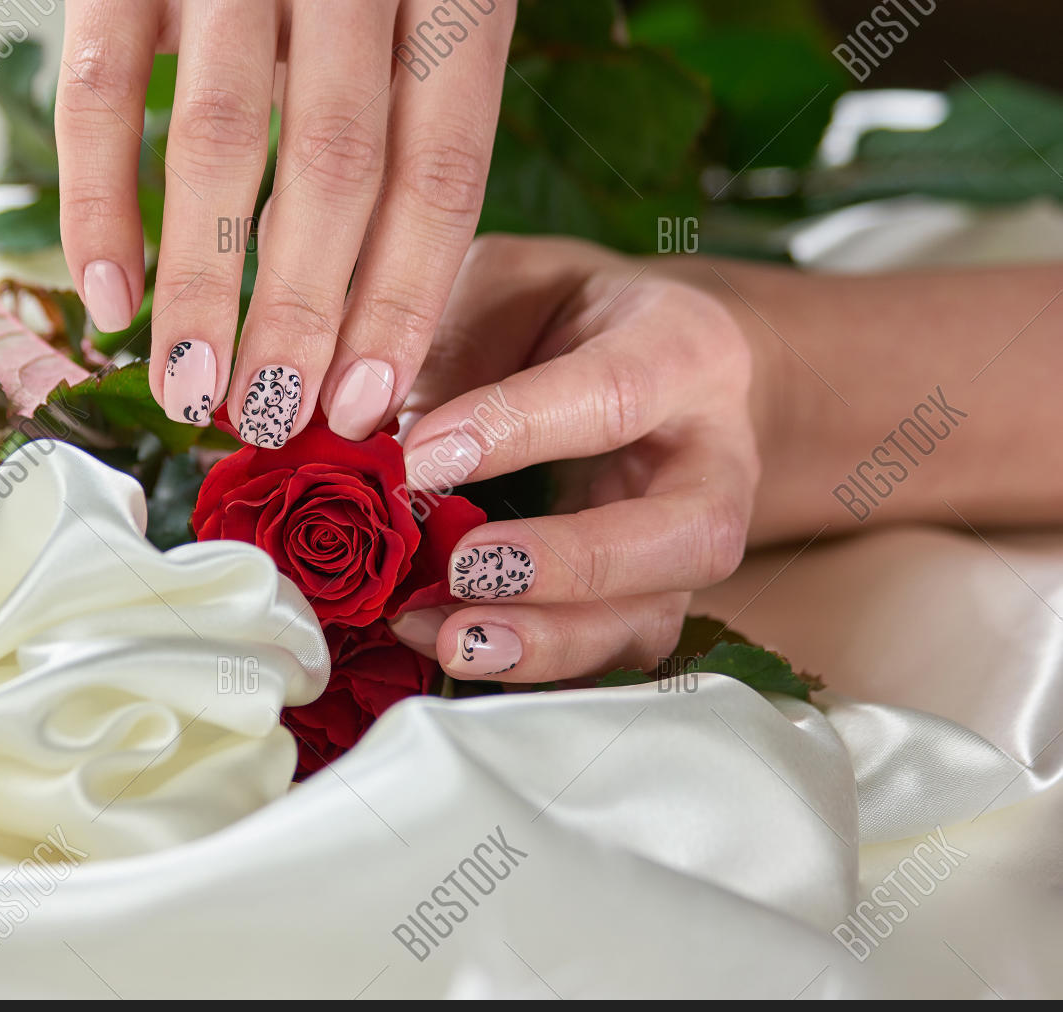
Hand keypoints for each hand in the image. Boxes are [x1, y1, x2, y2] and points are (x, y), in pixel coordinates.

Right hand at [54, 0, 514, 443]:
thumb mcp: (414, 5)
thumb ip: (406, 114)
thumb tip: (370, 308)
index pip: (440, 170)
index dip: (404, 300)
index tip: (366, 406)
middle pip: (336, 171)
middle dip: (302, 316)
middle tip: (271, 420)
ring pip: (221, 142)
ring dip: (203, 287)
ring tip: (191, 392)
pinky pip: (102, 90)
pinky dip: (99, 203)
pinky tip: (107, 299)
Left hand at [391, 235, 760, 681]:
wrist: (643, 358)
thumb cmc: (562, 314)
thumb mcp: (504, 285)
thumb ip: (448, 343)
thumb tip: (362, 433)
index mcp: (683, 349)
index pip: (614, 395)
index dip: (517, 430)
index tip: (417, 459)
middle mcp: (714, 458)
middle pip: (685, 534)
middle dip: (571, 565)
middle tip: (462, 570)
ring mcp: (689, 543)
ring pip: (652, 615)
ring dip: (545, 639)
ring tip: (441, 634)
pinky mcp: (652, 600)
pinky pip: (610, 653)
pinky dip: (533, 663)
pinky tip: (451, 647)